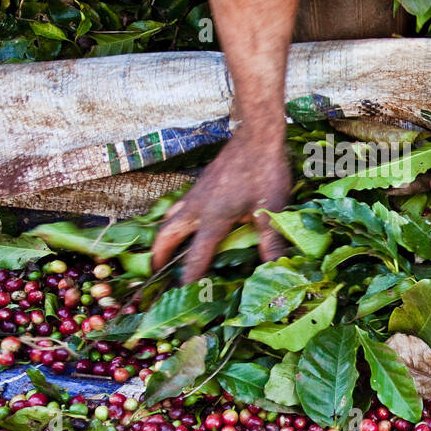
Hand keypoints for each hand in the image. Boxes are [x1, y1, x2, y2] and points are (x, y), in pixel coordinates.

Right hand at [151, 130, 291, 283]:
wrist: (257, 136)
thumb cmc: (265, 172)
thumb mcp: (272, 210)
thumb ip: (270, 241)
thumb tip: (275, 268)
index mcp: (213, 219)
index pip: (195, 256)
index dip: (188, 278)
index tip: (181, 294)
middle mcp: (197, 208)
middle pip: (167, 236)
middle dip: (159, 256)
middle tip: (155, 273)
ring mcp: (196, 194)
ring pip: (169, 218)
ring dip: (162, 236)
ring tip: (162, 250)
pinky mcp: (201, 184)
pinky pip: (178, 206)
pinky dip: (173, 219)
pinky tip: (185, 222)